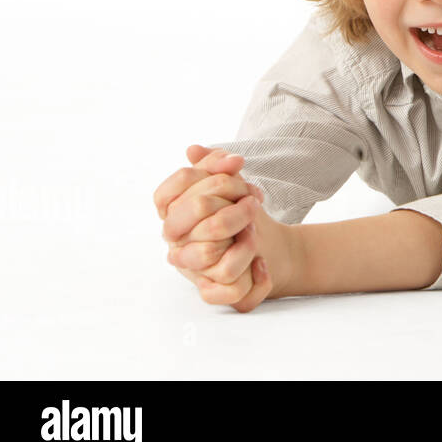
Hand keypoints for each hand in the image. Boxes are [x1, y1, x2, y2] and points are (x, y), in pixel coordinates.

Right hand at [154, 145, 289, 311]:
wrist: (276, 252)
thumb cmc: (246, 216)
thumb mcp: (234, 185)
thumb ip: (216, 165)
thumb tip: (193, 149)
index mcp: (175, 217)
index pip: (165, 194)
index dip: (203, 176)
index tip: (238, 167)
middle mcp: (178, 245)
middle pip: (192, 214)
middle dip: (230, 203)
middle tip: (254, 202)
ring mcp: (195, 270)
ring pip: (209, 252)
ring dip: (243, 239)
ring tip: (256, 231)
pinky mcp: (217, 292)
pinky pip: (227, 289)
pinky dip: (251, 274)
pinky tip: (261, 263)